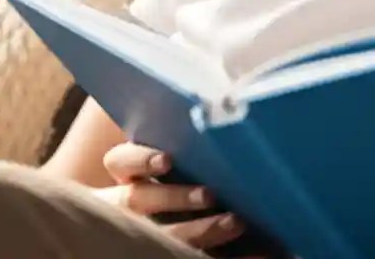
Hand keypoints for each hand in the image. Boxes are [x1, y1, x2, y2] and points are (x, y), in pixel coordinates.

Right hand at [95, 142, 245, 250]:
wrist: (176, 220)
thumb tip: (227, 128)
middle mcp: (129, 204)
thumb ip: (191, 151)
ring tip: (233, 222)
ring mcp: (144, 230)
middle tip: (210, 195)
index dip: (140, 160)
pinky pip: (185, 257)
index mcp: (129, 175)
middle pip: (138, 199)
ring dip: (198, 230)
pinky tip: (254, 254)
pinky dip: (222, 255)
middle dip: (173, 197)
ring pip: (158, 234)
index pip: (120, 161)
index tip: (168, 160)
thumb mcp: (178, 163)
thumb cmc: (184, 179)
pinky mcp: (164, 250)